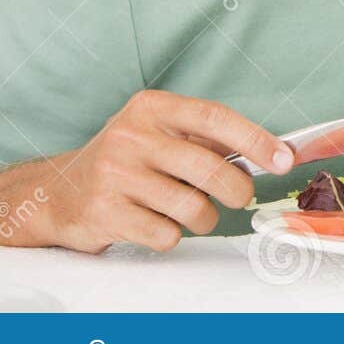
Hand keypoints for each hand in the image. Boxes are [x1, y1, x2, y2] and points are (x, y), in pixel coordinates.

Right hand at [25, 90, 292, 252]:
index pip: (215, 118)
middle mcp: (131, 136)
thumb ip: (210, 140)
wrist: (58, 192)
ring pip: (193, 208)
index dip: (255, 140)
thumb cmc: (127, 161)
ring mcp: (114, 175)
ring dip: (203, 218)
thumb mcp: (161, 133)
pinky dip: (170, 235)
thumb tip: (276, 154)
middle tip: (238, 196)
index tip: (284, 159)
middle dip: (237, 190)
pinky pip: (165, 235)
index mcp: (153, 107)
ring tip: (187, 211)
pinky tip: (154, 222)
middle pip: (210, 169)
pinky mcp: (104, 213)